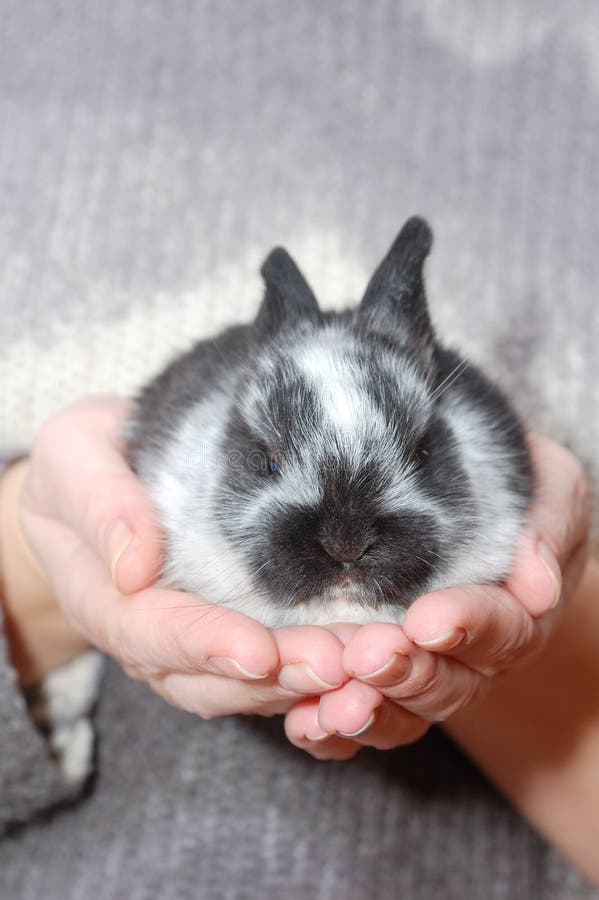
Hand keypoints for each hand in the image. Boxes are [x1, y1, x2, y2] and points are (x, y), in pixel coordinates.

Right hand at [16, 396, 348, 715]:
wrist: (97, 477)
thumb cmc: (83, 460)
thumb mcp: (74, 457)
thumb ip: (99, 503)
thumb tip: (134, 567)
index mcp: (104, 599)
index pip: (152, 634)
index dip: (205, 646)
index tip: (258, 652)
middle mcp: (149, 638)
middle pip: (210, 678)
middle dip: (277, 676)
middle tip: (340, 665)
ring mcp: (193, 642)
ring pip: (248, 685)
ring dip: (307, 684)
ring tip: (366, 667)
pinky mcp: (233, 631)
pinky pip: (272, 670)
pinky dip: (317, 678)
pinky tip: (367, 665)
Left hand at [284, 434, 589, 758]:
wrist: (476, 507)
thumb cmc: (515, 490)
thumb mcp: (548, 487)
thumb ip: (547, 525)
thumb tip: (539, 586)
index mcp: (514, 611)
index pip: (499, 627)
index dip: (466, 626)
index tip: (428, 621)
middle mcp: (471, 657)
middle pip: (446, 683)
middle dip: (406, 672)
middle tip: (367, 655)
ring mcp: (423, 673)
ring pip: (400, 712)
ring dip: (368, 712)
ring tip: (333, 705)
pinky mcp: (374, 681)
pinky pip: (356, 717)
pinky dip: (327, 731)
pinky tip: (302, 721)